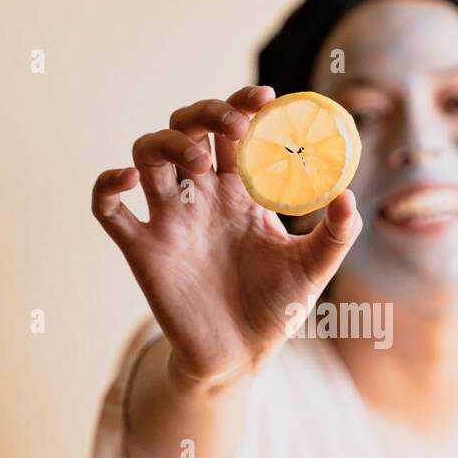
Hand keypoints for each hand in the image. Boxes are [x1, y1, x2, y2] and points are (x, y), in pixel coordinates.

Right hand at [93, 86, 360, 388]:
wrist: (240, 358)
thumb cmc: (276, 309)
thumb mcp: (314, 269)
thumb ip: (337, 233)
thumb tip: (349, 194)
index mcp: (240, 191)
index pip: (233, 130)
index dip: (242, 104)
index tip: (266, 99)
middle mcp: (201, 196)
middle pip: (186, 128)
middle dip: (206, 113)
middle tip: (236, 125)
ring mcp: (168, 220)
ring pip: (147, 154)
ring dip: (167, 144)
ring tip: (199, 164)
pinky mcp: (142, 250)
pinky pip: (108, 208)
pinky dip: (108, 184)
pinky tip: (129, 180)